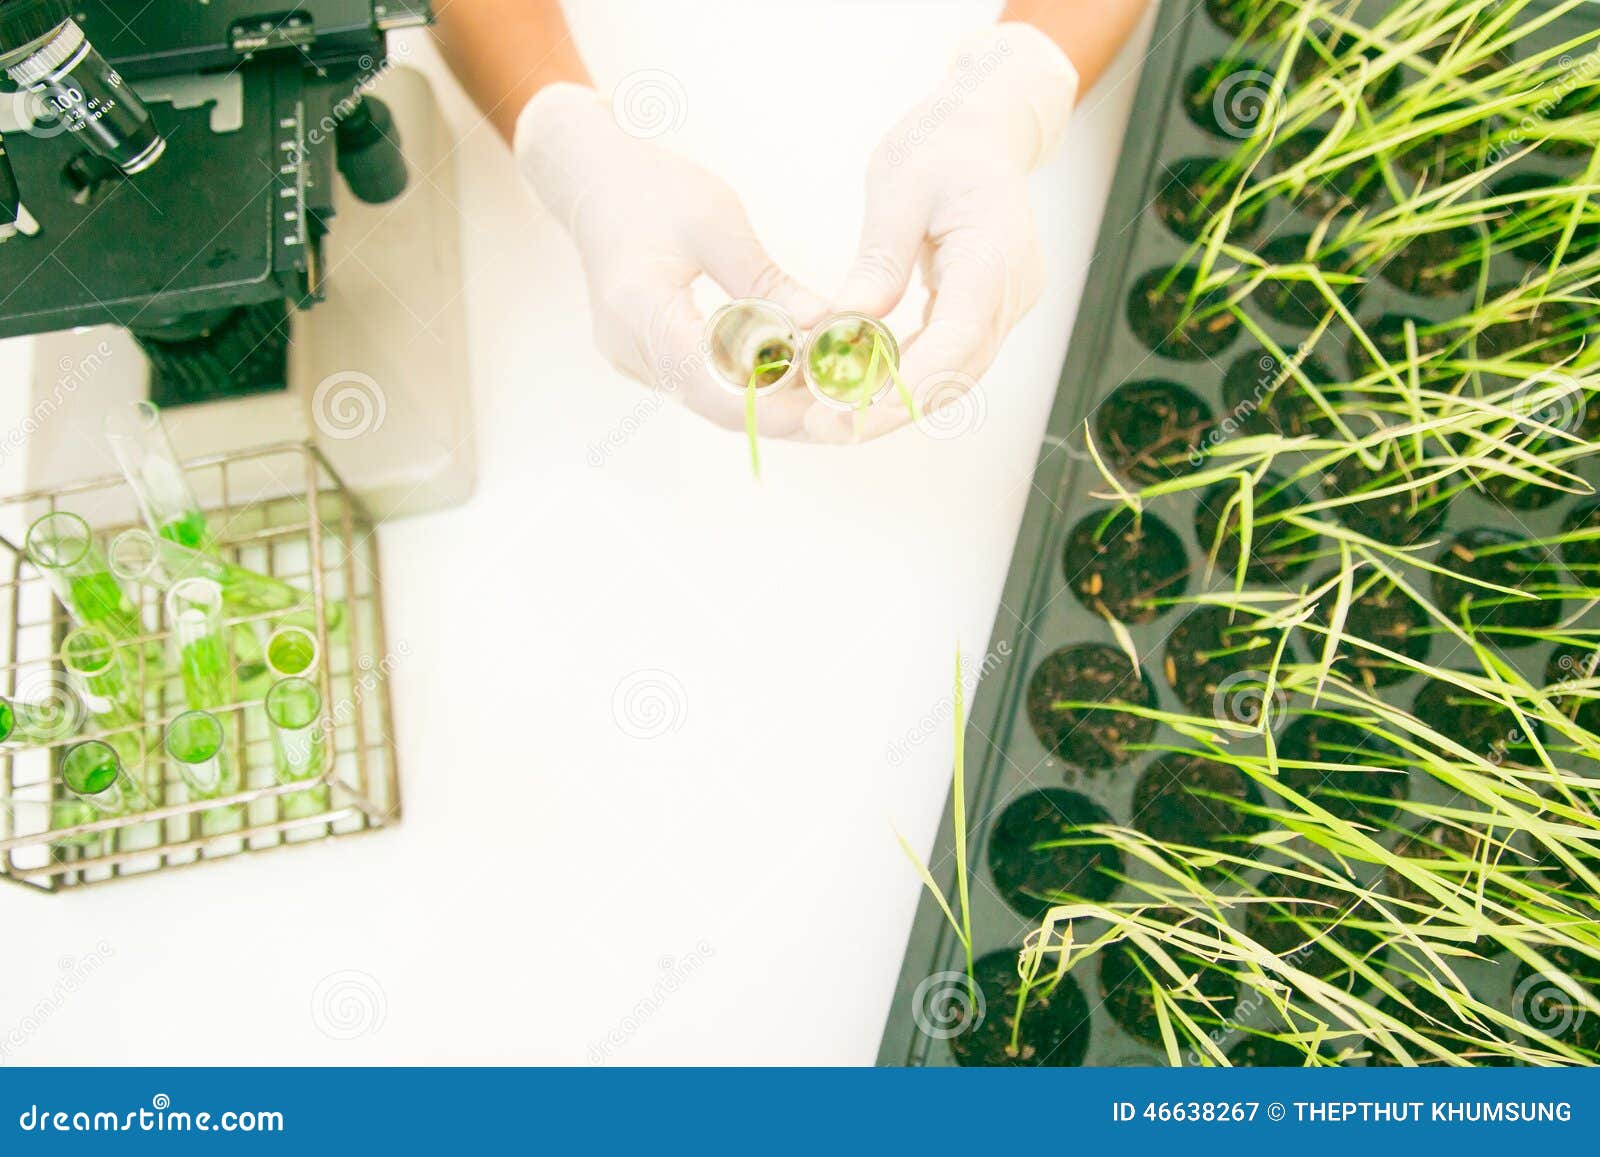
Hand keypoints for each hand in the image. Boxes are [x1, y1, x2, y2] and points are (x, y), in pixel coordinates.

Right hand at [516, 84, 825, 435]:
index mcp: (642, 309)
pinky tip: (788, 368)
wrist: (591, 179)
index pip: (712, 385)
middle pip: (716, 406)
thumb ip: (767, 282)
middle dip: (782, 412)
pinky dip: (746, 383)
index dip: (773, 408)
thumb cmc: (652, 188)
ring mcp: (632, 357)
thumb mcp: (719, 222)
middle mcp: (630, 347)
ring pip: (711, 402)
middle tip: (841, 406)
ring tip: (825, 386)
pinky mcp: (643, 356)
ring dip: (767, 401)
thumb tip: (825, 326)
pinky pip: (701, 385)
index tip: (826, 407)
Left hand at [808, 24, 1078, 442]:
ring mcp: (1010, 304)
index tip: (853, 413)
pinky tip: (859, 388)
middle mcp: (1014, 289)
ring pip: (956, 375)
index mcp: (995, 252)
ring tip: (834, 418)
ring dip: (898, 402)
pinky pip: (952, 358)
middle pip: (958, 373)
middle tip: (826, 428)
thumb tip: (845, 326)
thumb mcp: (897, 188)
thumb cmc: (939, 145)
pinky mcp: (993, 311)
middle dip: (892, 409)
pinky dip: (908, 377)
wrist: (985, 130)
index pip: (957, 339)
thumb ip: (879, 260)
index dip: (907, 384)